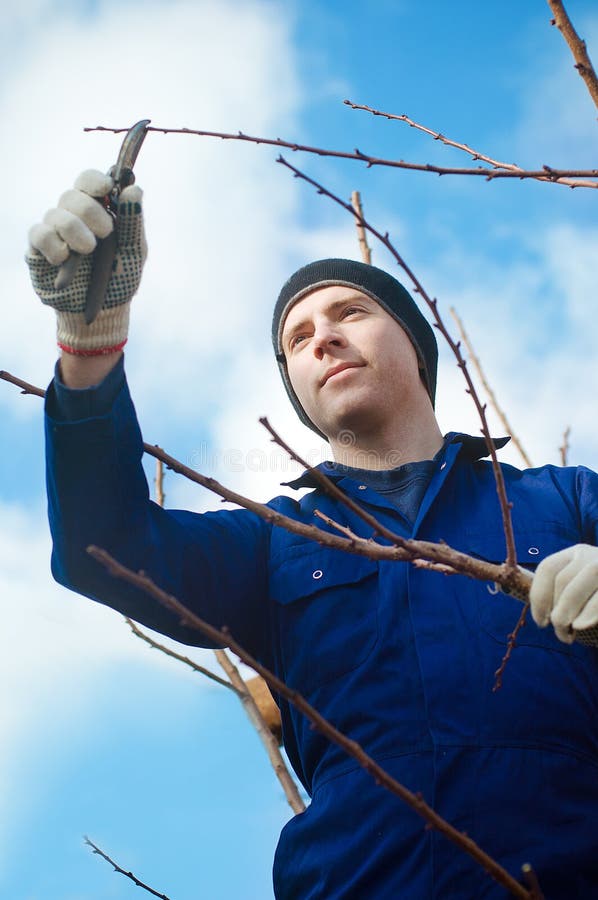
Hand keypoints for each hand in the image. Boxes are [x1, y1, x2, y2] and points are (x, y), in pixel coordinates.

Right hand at [26, 170, 146, 354]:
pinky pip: (40, 234)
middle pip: (72, 195)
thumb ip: (133, 222)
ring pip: (56, 214)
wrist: (103, 312)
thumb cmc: (120, 278)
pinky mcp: (39, 249)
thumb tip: (135, 189)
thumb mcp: (134, 252)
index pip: (88, 181)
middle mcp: (73, 216)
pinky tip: (64, 260)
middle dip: (91, 212)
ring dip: (76, 231)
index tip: (107, 188)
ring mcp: (54, 232)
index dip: (95, 181)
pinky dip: (55, 246)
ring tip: (88, 251)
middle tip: (105, 233)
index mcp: (97, 211)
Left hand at [529, 543, 597, 642]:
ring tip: (567, 635)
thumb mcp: (582, 588)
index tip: (540, 621)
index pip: (548, 568)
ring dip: (567, 615)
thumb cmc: (597, 597)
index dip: (539, 596)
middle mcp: (592, 554)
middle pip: (562, 581)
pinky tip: (580, 625)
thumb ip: (564, 595)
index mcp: (576, 553)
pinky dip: (588, 613)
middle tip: (559, 632)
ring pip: (578, 588)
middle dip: (555, 611)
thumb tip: (541, 616)